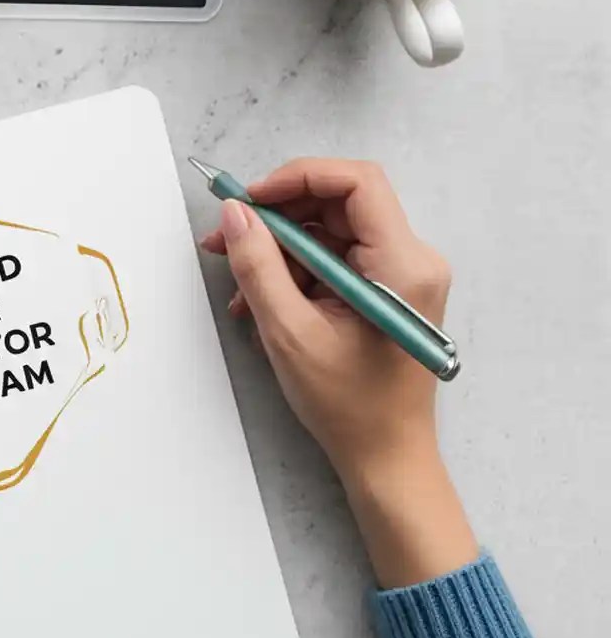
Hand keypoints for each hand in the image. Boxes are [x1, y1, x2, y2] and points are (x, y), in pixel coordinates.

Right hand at [200, 158, 476, 587]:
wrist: (386, 459)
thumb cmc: (348, 406)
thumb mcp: (289, 332)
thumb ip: (259, 266)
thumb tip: (234, 213)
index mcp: (403, 265)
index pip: (356, 183)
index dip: (297, 178)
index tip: (248, 199)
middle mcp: (412, 260)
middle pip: (340, 203)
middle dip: (278, 215)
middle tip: (226, 234)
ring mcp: (400, 276)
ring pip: (331, 232)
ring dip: (280, 248)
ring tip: (236, 280)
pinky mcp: (385, 291)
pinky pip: (334, 260)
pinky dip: (294, 272)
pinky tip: (259, 300)